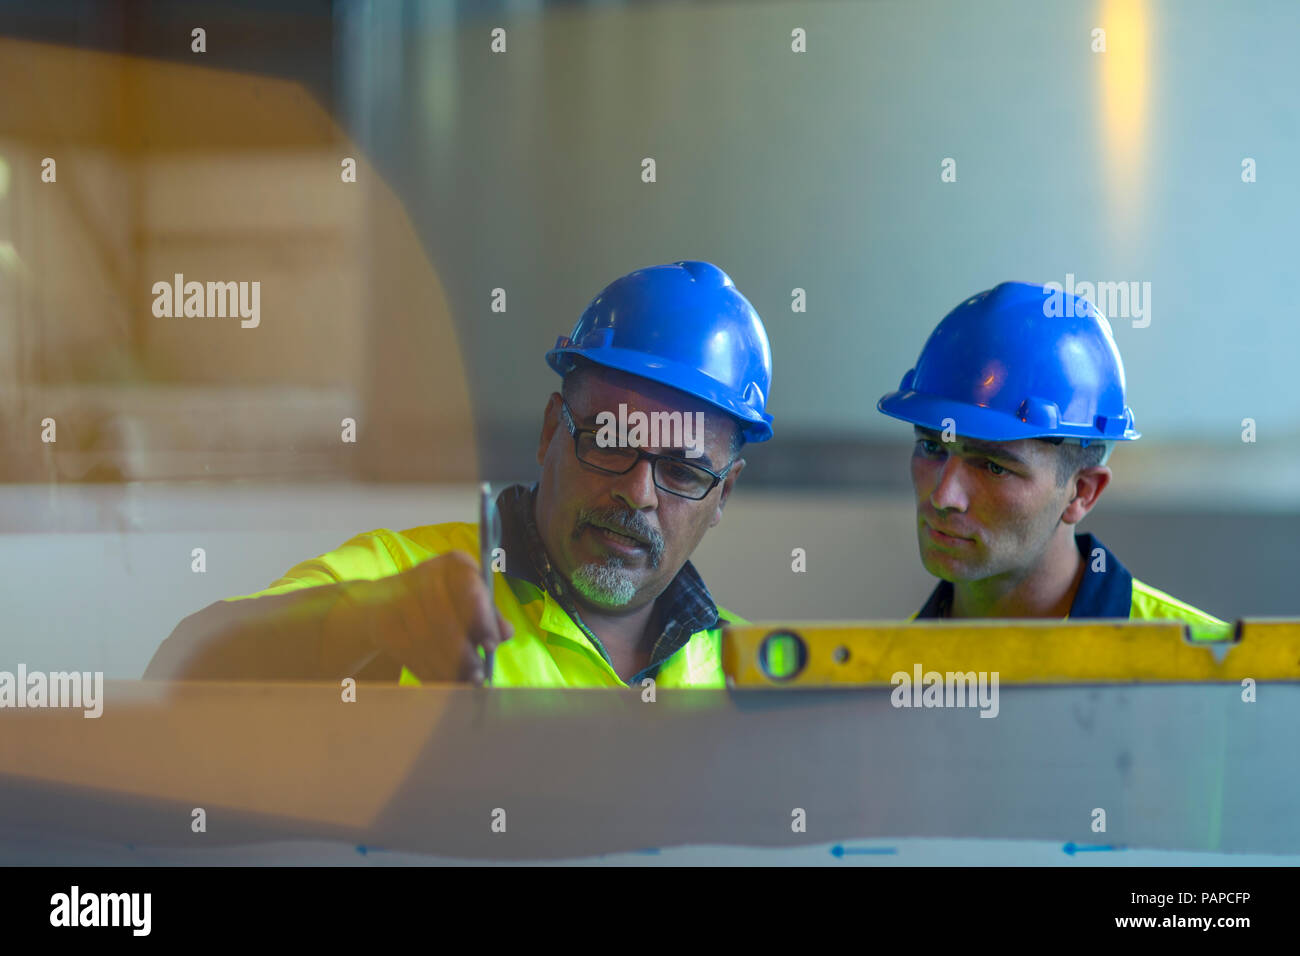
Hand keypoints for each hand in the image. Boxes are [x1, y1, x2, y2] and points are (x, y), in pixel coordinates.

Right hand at [331, 551, 512, 682]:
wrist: (390, 601)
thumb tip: (506, 633)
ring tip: (463, 683)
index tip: (491, 647)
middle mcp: (426, 573)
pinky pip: (408, 651)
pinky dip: (427, 670)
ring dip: (447, 667)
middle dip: (464, 653)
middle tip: (478, 677)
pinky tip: (441, 682)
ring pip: (426, 638)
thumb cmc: (445, 602)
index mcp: (455, 564)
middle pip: (446, 618)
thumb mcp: (471, 602)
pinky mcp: (383, 621)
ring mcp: (399, 596)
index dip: (482, 619)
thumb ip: (490, 616)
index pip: (470, 588)